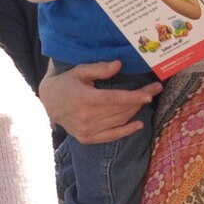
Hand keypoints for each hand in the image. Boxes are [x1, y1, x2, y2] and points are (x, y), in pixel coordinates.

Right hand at [37, 60, 160, 144]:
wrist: (48, 104)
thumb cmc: (66, 83)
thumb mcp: (79, 71)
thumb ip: (99, 69)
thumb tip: (119, 65)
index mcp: (85, 99)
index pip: (116, 98)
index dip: (135, 96)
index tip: (150, 92)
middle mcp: (87, 117)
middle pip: (121, 109)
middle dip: (141, 99)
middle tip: (156, 89)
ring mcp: (87, 130)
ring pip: (120, 120)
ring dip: (135, 110)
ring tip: (145, 99)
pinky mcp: (88, 138)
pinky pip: (112, 136)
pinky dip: (127, 131)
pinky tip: (139, 124)